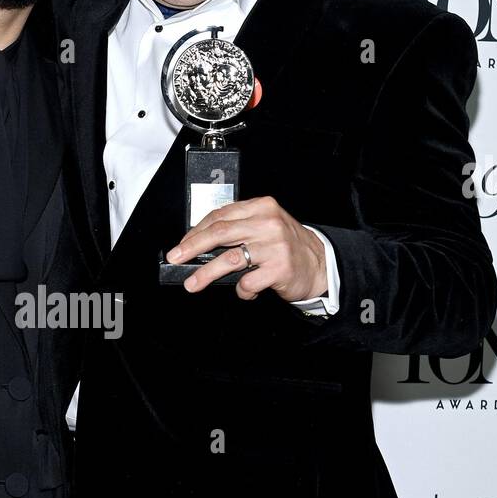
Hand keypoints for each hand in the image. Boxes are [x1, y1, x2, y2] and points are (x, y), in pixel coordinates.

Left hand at [165, 195, 327, 301]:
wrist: (320, 264)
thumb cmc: (286, 246)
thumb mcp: (265, 227)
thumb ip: (238, 228)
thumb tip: (199, 244)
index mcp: (261, 207)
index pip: (220, 216)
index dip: (196, 232)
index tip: (181, 245)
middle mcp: (268, 223)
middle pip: (220, 233)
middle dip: (192, 247)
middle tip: (176, 258)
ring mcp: (275, 246)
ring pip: (229, 259)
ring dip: (206, 274)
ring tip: (193, 284)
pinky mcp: (279, 268)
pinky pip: (247, 282)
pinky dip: (241, 290)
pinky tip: (246, 290)